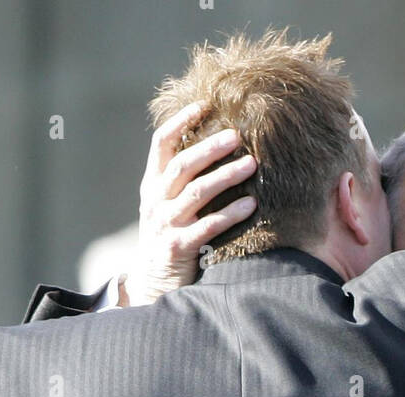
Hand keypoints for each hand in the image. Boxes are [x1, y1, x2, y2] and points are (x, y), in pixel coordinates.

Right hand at [122, 100, 257, 305]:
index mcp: (152, 184)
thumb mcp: (166, 204)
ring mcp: (166, 224)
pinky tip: (251, 205)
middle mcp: (156, 200)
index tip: (204, 105)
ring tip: (252, 165)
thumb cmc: (169, 237)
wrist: (153, 283)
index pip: (161, 143)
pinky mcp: (179, 247)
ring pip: (196, 193)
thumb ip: (181, 179)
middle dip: (210, 148)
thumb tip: (214, 145)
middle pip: (182, 165)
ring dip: (225, 177)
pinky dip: (230, 215)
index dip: (181, 122)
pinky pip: (208, 227)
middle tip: (237, 135)